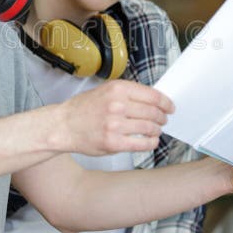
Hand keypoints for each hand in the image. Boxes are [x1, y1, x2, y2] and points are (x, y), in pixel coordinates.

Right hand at [54, 80, 173, 155]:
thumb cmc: (82, 109)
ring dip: (157, 130)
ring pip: (149, 127)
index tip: (169, 107)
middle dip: (162, 117)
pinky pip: (141, 143)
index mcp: (117, 89)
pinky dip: (150, 143)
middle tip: (163, 120)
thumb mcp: (104, 90)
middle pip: (153, 112)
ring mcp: (115, 125)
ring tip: (156, 131)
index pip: (152, 95)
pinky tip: (151, 141)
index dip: (165, 102)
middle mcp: (117, 105)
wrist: (63, 126)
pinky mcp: (113, 142)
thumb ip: (126, 94)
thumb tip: (151, 99)